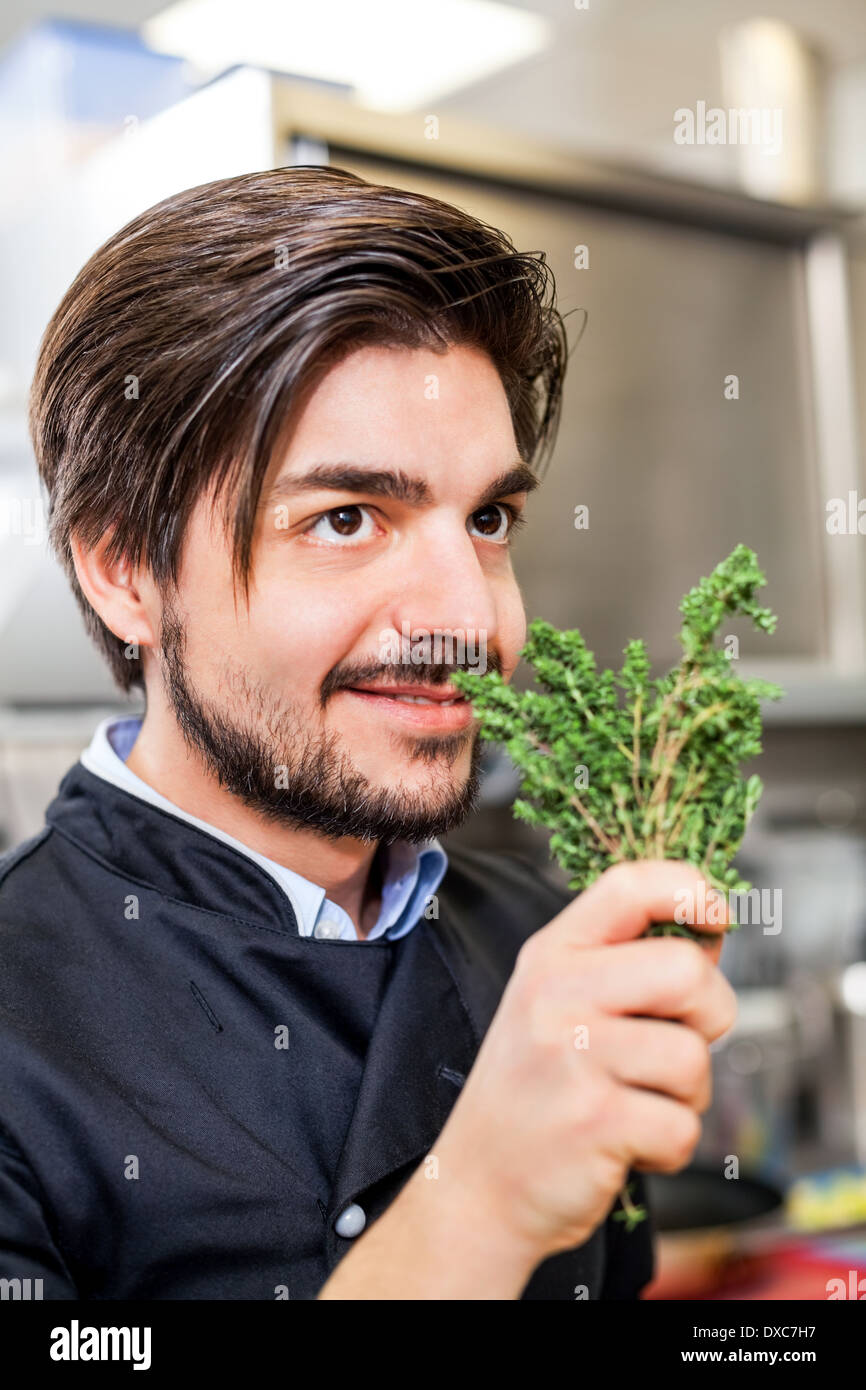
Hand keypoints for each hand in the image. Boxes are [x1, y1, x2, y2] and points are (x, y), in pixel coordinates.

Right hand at [431, 860, 736, 1263]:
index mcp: (552, 954)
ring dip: (687, 1095)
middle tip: (677, 1045)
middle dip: (710, 1015)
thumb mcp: (559, 1004)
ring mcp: (572, 1055)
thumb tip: (711, 930)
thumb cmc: (536, 1092)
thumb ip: (627, 963)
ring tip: (637, 1103)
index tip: (716, 918)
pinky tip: (627, 1144)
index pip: (631, 885)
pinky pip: (684, 1125)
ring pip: (693, 1057)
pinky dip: (670, 1147)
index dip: (691, 890)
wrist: (478, 1187)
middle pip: (687, 971)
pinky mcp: (594, 1120)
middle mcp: (556, 993)